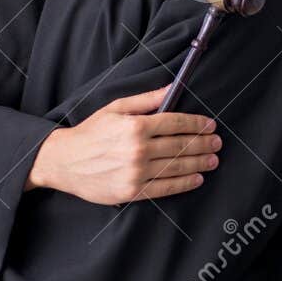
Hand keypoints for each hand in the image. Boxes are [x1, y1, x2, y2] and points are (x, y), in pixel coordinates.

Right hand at [25, 85, 221, 204]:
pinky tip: (196, 178)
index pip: (175, 123)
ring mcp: (136, 172)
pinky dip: (184, 183)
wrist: (64, 161)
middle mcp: (138, 150)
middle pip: (180, 145)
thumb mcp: (115, 108)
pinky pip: (165, 188)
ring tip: (212, 159)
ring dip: (199, 163)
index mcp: (135, 126)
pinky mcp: (132, 191)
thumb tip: (172, 89)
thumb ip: (145, 100)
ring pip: (176, 167)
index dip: (196, 123)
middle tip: (217, 142)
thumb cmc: (90, 133)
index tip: (209, 124)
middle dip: (202, 143)